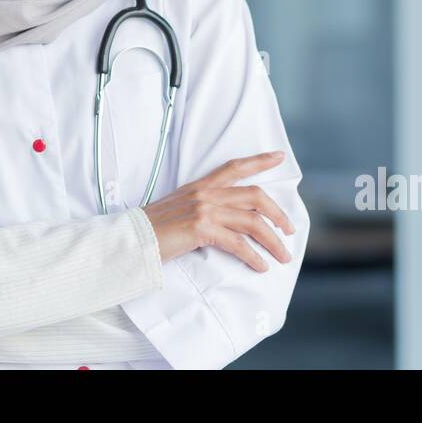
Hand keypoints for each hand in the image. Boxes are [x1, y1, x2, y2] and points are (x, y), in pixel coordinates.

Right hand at [142, 151, 295, 271]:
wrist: (132, 238)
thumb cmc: (152, 229)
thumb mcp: (178, 208)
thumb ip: (200, 208)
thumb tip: (223, 220)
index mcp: (199, 186)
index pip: (234, 167)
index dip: (259, 161)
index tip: (279, 157)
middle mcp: (205, 193)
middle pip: (255, 196)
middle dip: (278, 213)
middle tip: (289, 229)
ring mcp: (204, 209)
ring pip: (252, 221)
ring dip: (273, 240)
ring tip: (283, 256)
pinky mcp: (202, 228)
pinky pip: (238, 243)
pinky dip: (253, 256)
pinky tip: (261, 266)